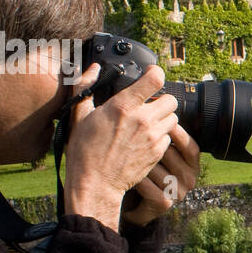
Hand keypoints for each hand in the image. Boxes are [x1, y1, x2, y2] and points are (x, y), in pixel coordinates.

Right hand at [62, 62, 177, 231]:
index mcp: (123, 106)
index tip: (150, 76)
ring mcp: (153, 137)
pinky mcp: (157, 152)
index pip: (155, 79)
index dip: (155, 74)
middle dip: (161, 100)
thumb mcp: (78, 116)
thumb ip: (84, 87)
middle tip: (148, 106)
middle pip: (171, 99)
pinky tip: (146, 140)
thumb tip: (93, 69)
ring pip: (173, 119)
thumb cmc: (84, 151)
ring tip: (147, 124)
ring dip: (163, 119)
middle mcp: (143, 120)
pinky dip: (161, 137)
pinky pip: (169, 138)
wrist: (96, 183)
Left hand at [122, 121, 200, 227]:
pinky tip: (124, 172)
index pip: (192, 147)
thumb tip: (160, 105)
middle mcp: (190, 180)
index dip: (177, 134)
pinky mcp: (164, 203)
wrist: (133, 202)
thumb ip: (164, 135)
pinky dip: (133, 177)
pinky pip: (146, 183)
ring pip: (156, 167)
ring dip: (138, 161)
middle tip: (133, 137)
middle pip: (172, 155)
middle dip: (150, 145)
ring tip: (125, 155)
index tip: (159, 122)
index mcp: (192, 165)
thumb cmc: (142, 171)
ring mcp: (178, 193)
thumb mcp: (157, 153)